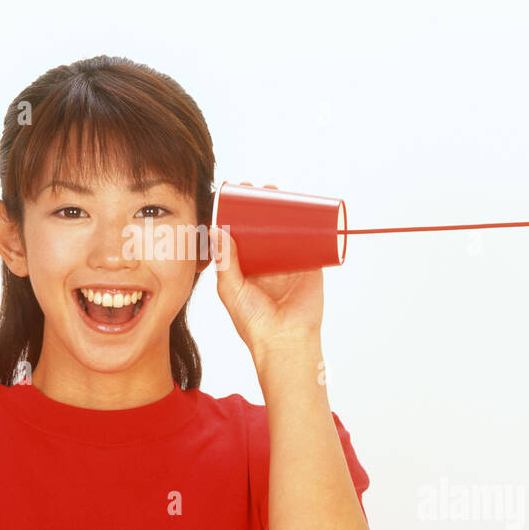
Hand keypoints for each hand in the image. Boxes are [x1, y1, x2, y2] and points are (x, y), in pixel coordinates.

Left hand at [212, 182, 323, 360]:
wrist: (286, 341)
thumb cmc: (253, 322)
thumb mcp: (232, 290)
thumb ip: (225, 262)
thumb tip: (215, 229)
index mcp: (246, 267)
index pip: (242, 233)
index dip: (240, 213)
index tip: (238, 194)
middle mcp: (267, 262)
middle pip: (265, 226)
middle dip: (264, 206)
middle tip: (261, 188)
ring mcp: (290, 263)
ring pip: (288, 230)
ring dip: (286, 209)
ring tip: (280, 192)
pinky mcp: (311, 267)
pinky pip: (313, 242)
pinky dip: (311, 225)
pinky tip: (307, 206)